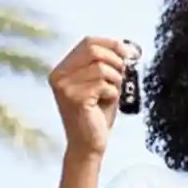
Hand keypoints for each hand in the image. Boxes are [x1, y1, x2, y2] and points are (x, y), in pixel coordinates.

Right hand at [48, 36, 139, 156]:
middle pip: (94, 51)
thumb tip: (126, 48)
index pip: (87, 42)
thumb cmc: (96, 115)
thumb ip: (106, 65)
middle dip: (115, 61)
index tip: (129, 51)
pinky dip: (112, 93)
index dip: (111, 43)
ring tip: (112, 93)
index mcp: (62, 69)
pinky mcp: (75, 98)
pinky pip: (103, 85)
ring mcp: (64, 87)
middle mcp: (58, 76)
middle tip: (122, 75)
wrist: (88, 144)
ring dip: (115, 80)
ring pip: (101, 68)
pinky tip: (106, 103)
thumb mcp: (100, 84)